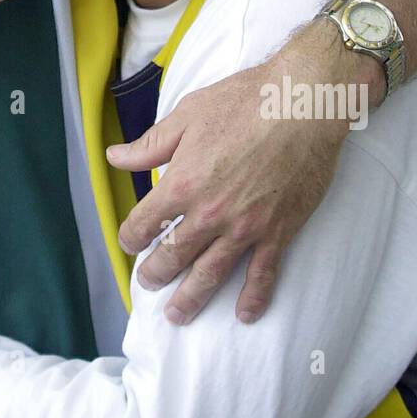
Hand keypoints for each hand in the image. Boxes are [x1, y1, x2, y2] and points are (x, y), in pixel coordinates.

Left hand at [108, 21, 360, 324]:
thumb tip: (114, 158)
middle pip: (174, 255)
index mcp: (182, 183)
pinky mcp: (278, 231)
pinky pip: (263, 273)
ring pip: (211, 273)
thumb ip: (149, 145)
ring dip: (192, 297)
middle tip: (149, 283)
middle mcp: (209, 213)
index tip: (130, 241)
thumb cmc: (243, 102)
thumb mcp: (186, 115)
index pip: (145, 222)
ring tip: (178, 315)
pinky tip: (243, 314)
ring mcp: (245, 227)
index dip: (132, 236)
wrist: (302, 105)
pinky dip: (253, 297)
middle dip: (156, 273)